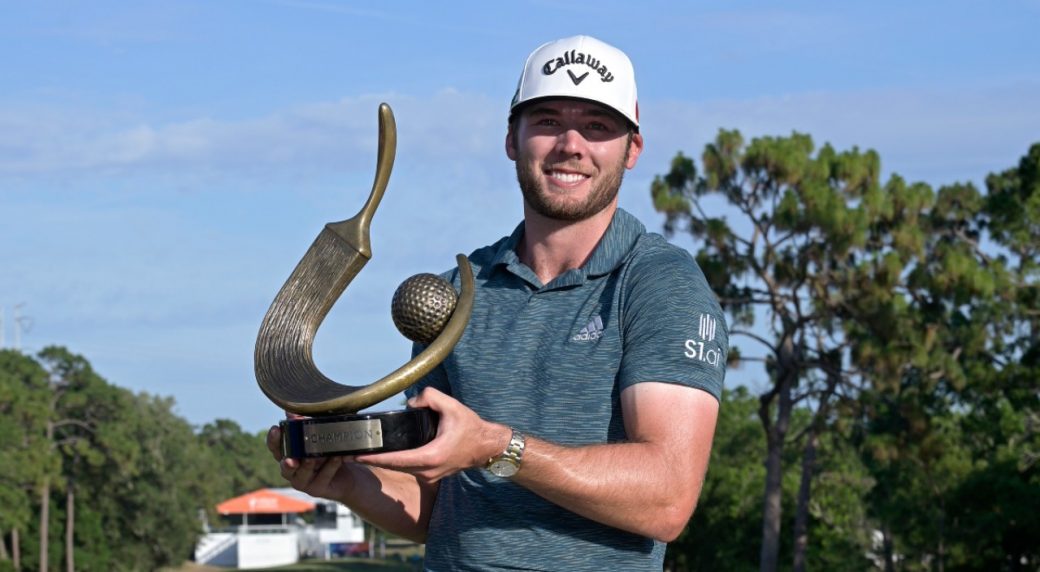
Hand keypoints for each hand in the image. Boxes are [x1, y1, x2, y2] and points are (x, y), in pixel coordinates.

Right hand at [266, 422, 358, 500]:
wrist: (349, 474)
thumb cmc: (329, 451)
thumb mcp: (319, 436)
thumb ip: (305, 424)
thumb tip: (291, 412)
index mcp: (289, 454)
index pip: (276, 447)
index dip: (274, 439)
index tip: (276, 429)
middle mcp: (292, 470)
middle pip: (284, 466)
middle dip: (287, 461)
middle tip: (290, 458)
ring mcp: (303, 481)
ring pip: (301, 475)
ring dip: (307, 466)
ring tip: (312, 458)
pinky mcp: (317, 489)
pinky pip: (322, 478)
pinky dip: (330, 467)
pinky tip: (336, 457)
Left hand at [355, 387, 508, 481]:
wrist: (486, 447)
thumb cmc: (471, 428)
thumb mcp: (451, 406)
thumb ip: (429, 397)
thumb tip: (410, 402)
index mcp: (431, 456)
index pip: (395, 459)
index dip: (373, 458)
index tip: (355, 456)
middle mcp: (428, 470)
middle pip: (392, 466)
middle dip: (371, 460)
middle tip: (349, 453)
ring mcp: (429, 476)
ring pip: (399, 469)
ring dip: (382, 462)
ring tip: (362, 453)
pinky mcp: (429, 475)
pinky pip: (407, 469)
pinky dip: (394, 462)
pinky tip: (383, 454)